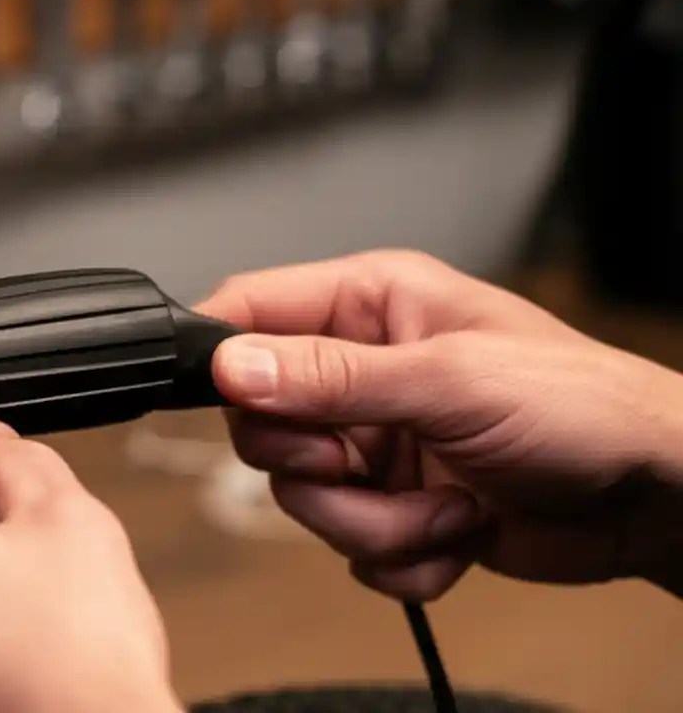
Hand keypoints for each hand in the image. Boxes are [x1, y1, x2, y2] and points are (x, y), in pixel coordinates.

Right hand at [197, 250, 682, 600]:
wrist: (651, 498)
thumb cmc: (580, 405)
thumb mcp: (449, 381)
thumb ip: (332, 377)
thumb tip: (232, 367)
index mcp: (370, 307)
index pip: (252, 310)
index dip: (224, 356)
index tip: (224, 398)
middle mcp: (362, 372)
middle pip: (262, 424)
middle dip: (318, 466)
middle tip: (367, 459)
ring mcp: (375, 443)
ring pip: (304, 498)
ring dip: (377, 523)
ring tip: (450, 506)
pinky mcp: (394, 507)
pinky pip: (350, 548)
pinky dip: (405, 556)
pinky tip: (462, 530)